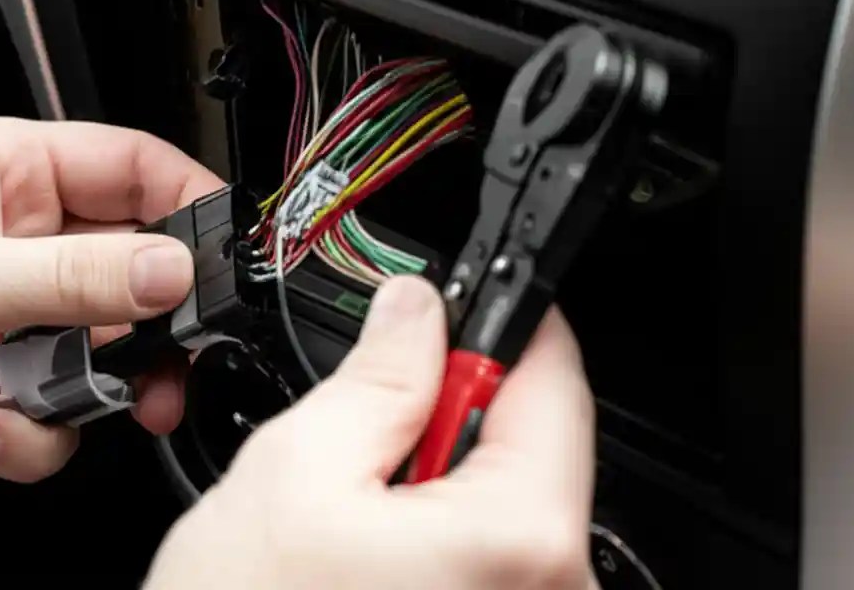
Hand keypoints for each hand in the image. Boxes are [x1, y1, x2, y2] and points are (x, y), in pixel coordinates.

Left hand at [0, 114, 222, 528]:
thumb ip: (75, 278)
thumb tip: (172, 271)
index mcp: (5, 173)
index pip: (131, 167)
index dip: (188, 203)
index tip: (229, 254)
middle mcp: (14, 240)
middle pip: (134, 267)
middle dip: (155, 318)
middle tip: (174, 353)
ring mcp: (7, 316)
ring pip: (107, 349)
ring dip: (99, 387)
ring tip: (77, 404)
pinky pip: (62, 412)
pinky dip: (38, 432)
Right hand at [144, 277, 596, 588]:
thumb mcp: (297, 471)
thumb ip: (377, 378)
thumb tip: (417, 309)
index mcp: (518, 538)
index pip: (556, 380)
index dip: (504, 320)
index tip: (460, 299)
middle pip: (534, 442)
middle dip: (456, 406)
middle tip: (372, 415)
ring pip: (505, 499)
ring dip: (438, 474)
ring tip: (356, 503)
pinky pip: (490, 553)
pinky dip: (438, 528)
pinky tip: (371, 548)